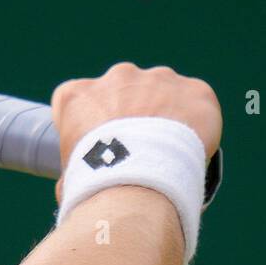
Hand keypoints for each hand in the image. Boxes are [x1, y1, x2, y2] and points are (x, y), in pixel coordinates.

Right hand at [50, 62, 222, 203]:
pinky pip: (197, 102)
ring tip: (169, 150)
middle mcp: (116, 77)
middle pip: (124, 91)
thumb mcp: (68, 177)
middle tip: (138, 149)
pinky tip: (193, 147)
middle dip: (131, 114)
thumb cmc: (95, 185)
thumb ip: (74, 171)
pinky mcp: (194, 90)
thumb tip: (79, 188)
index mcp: (75, 95)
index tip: (101, 146)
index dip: (91, 125)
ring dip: (164, 113)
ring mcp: (158, 79)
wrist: (139, 183)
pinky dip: (197, 122)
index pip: (78, 102)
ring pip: (163, 92)